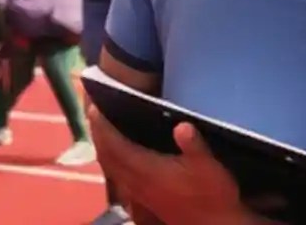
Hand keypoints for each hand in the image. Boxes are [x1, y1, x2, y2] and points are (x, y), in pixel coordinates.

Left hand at [88, 105, 265, 224]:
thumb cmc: (214, 195)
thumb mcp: (210, 167)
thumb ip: (195, 146)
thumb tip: (182, 126)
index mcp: (149, 171)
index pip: (116, 147)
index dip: (103, 128)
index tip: (94, 108)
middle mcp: (138, 182)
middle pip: (107, 156)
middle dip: (97, 134)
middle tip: (91, 112)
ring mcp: (139, 192)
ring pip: (110, 167)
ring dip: (102, 147)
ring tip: (99, 128)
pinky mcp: (144, 198)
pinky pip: (118, 175)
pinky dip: (111, 159)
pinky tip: (117, 152)